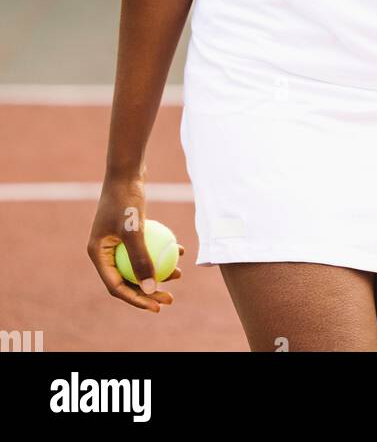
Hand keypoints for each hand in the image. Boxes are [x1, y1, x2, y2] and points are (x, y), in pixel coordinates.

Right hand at [88, 174, 184, 312]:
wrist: (128, 169)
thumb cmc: (127, 197)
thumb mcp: (134, 230)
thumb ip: (140, 260)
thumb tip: (150, 289)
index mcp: (98, 254)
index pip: (117, 286)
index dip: (137, 299)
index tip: (158, 306)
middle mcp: (105, 250)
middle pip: (128, 278)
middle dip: (150, 290)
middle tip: (170, 297)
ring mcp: (117, 239)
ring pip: (139, 263)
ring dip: (159, 271)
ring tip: (179, 274)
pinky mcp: (130, 229)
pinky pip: (146, 247)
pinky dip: (161, 250)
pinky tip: (180, 250)